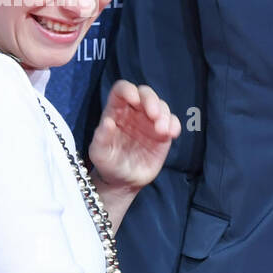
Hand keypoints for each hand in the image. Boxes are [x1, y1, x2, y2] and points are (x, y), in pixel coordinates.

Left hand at [88, 80, 180, 196]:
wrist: (123, 182)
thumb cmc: (107, 163)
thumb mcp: (99, 153)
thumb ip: (101, 137)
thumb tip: (108, 122)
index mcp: (116, 111)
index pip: (121, 90)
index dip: (128, 90)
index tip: (133, 99)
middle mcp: (134, 112)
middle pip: (145, 93)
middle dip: (151, 100)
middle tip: (153, 115)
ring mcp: (149, 122)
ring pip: (161, 106)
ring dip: (164, 114)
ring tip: (162, 131)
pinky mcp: (162, 134)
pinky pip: (172, 122)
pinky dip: (174, 124)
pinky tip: (171, 134)